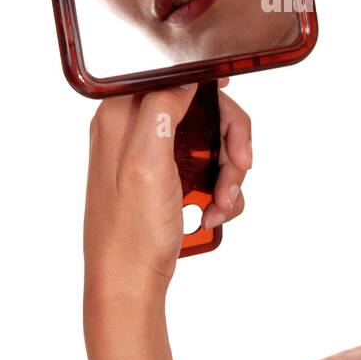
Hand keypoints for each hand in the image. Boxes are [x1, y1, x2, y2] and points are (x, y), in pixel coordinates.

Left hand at [84, 80, 252, 307]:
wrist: (130, 286)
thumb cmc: (130, 232)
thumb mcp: (145, 161)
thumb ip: (161, 107)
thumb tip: (184, 73)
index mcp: (120, 116)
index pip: (173, 77)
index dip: (208, 87)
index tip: (230, 100)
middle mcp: (134, 132)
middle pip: (200, 110)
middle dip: (228, 142)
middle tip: (240, 167)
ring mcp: (152, 158)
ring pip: (210, 143)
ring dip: (227, 172)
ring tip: (222, 203)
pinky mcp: (167, 182)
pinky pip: (207, 173)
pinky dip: (219, 192)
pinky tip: (212, 213)